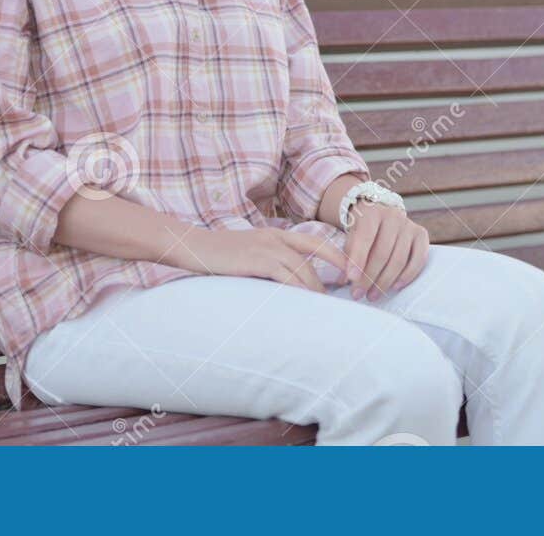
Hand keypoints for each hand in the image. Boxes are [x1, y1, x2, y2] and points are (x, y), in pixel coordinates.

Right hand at [179, 226, 351, 292]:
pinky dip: (298, 290)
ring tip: (325, 309)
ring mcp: (266, 247)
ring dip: (316, 290)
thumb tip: (287, 283)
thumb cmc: (218, 255)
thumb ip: (269, 262)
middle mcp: (275, 237)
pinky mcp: (257, 260)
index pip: (315, 243)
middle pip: (312, 259)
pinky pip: (285, 276)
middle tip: (341, 300)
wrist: (192, 247)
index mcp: (276, 234)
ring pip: (302, 269)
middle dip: (330, 279)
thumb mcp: (249, 253)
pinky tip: (304, 304)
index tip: (351, 272)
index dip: (336, 256)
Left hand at [342, 200, 428, 300]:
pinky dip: (407, 276)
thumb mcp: (350, 237)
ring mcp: (408, 225)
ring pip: (399, 259)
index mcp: (371, 212)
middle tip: (358, 294)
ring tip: (372, 295)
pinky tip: (395, 287)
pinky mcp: (421, 235)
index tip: (351, 280)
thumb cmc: (362, 230)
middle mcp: (392, 216)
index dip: (357, 260)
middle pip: (382, 253)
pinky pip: (418, 259)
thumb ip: (347, 256)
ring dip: (385, 282)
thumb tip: (346, 280)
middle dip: (368, 277)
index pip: (364, 238)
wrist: (381, 216)